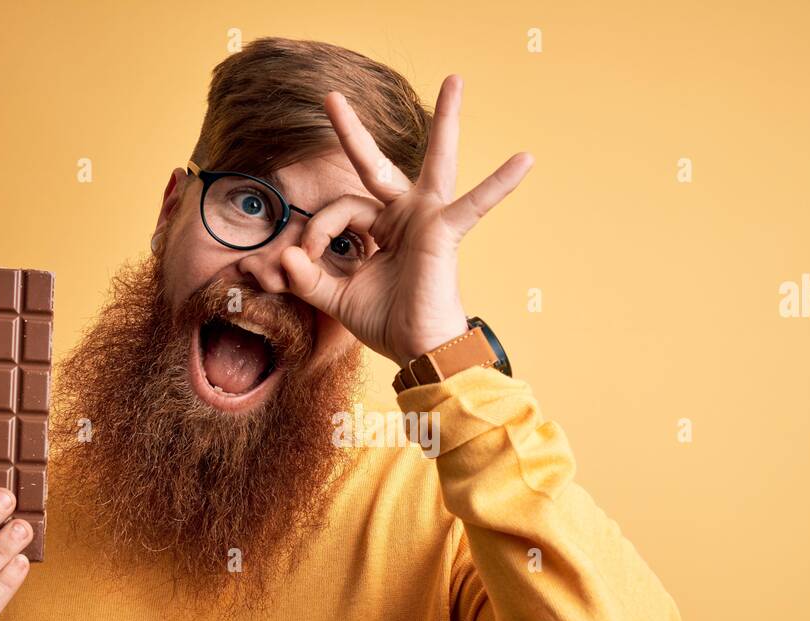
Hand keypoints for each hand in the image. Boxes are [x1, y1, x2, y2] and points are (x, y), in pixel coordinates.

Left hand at [279, 74, 533, 366]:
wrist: (419, 350)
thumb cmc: (387, 323)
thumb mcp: (336, 298)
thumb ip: (308, 277)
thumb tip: (283, 254)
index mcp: (381, 228)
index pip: (340, 210)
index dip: (318, 231)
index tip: (305, 259)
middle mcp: (404, 216)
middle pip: (375, 166)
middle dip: (353, 132)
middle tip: (331, 96)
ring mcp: (426, 219)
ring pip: (434, 162)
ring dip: (447, 120)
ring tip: (454, 80)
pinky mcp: (445, 230)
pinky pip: (474, 203)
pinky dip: (499, 184)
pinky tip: (525, 160)